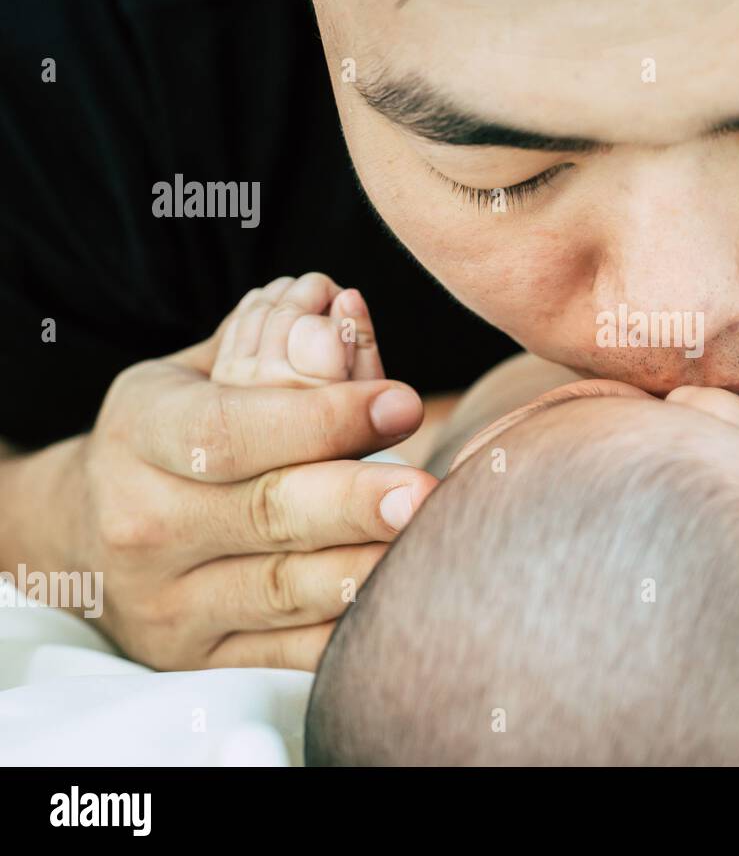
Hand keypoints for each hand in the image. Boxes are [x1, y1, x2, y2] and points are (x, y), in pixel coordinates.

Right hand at [17, 274, 436, 669]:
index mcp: (142, 435)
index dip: (320, 419)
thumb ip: (272, 349)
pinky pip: (290, 653)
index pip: (231, 431)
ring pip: (283, 591)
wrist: (82, 537)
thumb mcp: (194, 379)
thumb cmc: (170, 440)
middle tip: (423, 492)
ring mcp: (170, 602)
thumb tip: (348, 309)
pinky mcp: (200, 659)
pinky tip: (400, 599)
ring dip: (365, 568)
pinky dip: (350, 628)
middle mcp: (145, 524)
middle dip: (353, 502)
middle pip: (265, 514)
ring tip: (427, 544)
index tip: (402, 403)